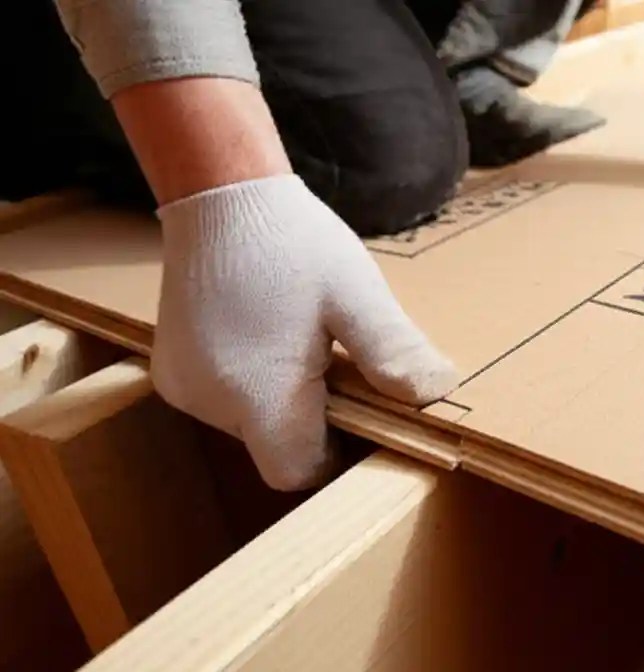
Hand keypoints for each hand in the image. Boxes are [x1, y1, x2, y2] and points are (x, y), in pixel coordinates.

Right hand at [152, 174, 458, 489]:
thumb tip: (434, 393)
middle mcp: (209, 402)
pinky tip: (270, 339)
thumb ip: (392, 349)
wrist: (221, 192)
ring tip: (304, 344)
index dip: (335, 454)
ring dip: (284, 402)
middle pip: (274, 449)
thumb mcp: (357, 293)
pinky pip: (225, 402)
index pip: (298, 471)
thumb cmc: (294, 242)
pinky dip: (254, 385)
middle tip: (338, 364)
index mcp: (257, 392)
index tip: (359, 413)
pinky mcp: (173, 373)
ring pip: (251, 427)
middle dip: (314, 422)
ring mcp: (184, 389)